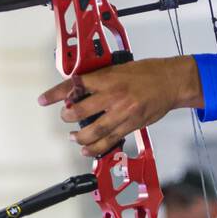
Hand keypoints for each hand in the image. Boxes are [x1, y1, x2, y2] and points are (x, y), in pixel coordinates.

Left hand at [38, 55, 202, 157]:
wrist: (171, 82)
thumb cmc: (148, 73)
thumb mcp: (119, 68)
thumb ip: (101, 80)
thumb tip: (81, 89)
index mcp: (108, 78)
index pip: (75, 85)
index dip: (56, 94)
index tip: (44, 100)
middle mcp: (114, 96)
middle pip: (81, 111)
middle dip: (68, 117)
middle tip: (65, 117)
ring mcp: (123, 113)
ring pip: (94, 131)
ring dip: (80, 137)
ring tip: (74, 137)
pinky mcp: (131, 125)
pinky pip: (111, 140)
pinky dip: (97, 147)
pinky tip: (88, 149)